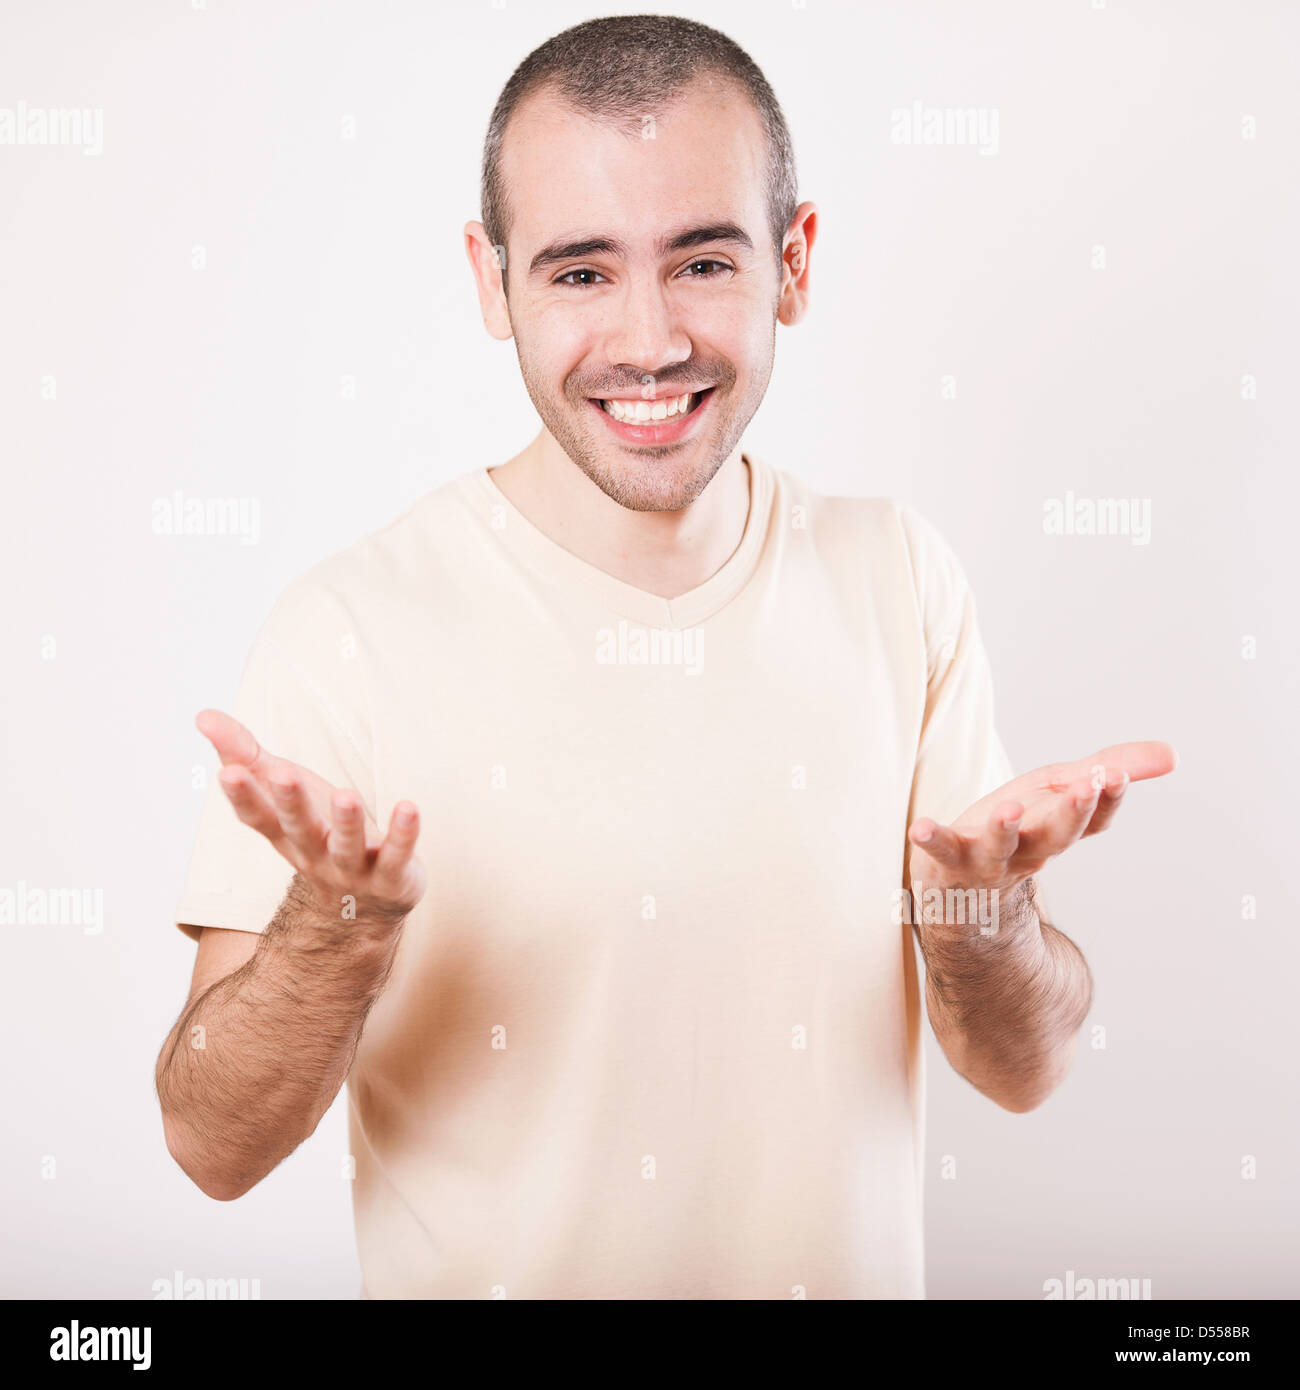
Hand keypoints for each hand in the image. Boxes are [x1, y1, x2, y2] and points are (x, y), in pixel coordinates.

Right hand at [195, 708, 425, 926]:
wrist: (361, 907)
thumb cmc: (316, 832)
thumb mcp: (281, 791)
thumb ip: (244, 754)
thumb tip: (203, 716)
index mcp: (284, 834)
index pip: (258, 816)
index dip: (243, 796)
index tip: (228, 771)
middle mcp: (314, 853)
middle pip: (299, 829)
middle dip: (291, 803)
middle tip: (282, 774)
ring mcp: (352, 869)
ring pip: (347, 846)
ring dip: (347, 822)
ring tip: (346, 795)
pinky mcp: (391, 876)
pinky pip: (397, 855)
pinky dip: (403, 834)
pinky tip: (408, 807)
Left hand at [907, 740, 1176, 897]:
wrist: (965, 901)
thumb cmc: (1016, 834)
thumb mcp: (1062, 795)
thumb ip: (1107, 772)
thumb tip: (1173, 753)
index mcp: (1056, 833)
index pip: (1090, 820)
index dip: (1105, 799)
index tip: (1117, 774)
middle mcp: (1027, 852)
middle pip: (1054, 835)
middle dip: (1073, 810)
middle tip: (1091, 784)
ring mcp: (986, 862)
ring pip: (1000, 850)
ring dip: (1006, 830)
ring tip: (1010, 810)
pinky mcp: (947, 864)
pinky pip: (939, 853)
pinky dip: (932, 841)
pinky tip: (920, 827)